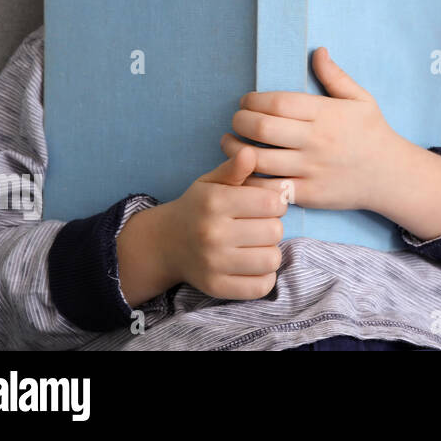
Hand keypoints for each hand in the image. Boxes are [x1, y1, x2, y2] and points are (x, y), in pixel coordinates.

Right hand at [162, 148, 288, 300]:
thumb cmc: (199, 207)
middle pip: (275, 231)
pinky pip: (261, 286)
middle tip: (258, 225)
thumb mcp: (212, 182)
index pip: (273, 202)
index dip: (275, 202)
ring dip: (270, 252)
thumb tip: (249, 152)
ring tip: (257, 245)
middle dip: (272, 226)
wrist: (165, 243)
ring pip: (271, 259)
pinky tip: (252, 265)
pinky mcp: (216, 287)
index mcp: (215, 203)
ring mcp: (213, 264)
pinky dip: (263, 277)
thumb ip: (234, 168)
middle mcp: (213, 233)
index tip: (265, 204)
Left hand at [222, 47, 408, 214]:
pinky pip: (269, 188)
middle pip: (261, 129)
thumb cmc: (373, 133)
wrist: (391, 175)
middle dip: (239, 121)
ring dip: (235, 150)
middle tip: (236, 121)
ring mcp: (311, 169)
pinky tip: (246, 170)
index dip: (253, 100)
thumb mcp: (361, 99)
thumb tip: (318, 51)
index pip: (277, 103)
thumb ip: (335, 76)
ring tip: (231, 143)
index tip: (246, 101)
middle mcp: (316, 141)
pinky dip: (251, 180)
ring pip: (259, 159)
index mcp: (326, 114)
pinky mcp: (308, 194)